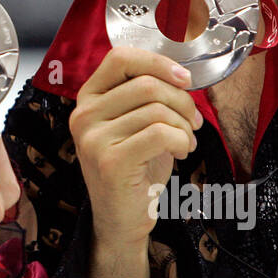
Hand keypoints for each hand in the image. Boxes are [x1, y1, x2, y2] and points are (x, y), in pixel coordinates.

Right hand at [70, 46, 202, 250]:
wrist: (122, 218)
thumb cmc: (136, 167)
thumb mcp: (136, 123)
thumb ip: (146, 96)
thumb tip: (182, 75)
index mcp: (88, 98)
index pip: (121, 58)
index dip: (158, 62)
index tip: (184, 79)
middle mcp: (83, 115)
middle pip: (146, 84)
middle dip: (182, 101)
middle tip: (193, 122)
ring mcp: (93, 138)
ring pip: (157, 110)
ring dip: (184, 125)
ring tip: (186, 140)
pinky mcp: (110, 161)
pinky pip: (160, 134)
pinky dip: (181, 140)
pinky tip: (181, 152)